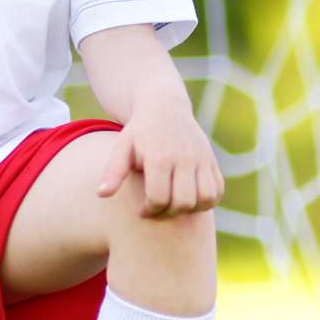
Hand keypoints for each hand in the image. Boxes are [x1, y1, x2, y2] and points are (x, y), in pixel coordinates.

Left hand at [96, 103, 223, 217]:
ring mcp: (201, 159)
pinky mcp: (211, 160)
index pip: (159, 198)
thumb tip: (101, 195)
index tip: (142, 210)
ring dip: (191, 210)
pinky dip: (207, 201)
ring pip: (205, 198)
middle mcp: (184, 158)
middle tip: (157, 210)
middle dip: (169, 213)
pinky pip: (217, 190)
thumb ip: (113, 172)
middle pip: (184, 202)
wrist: (164, 107)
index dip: (149, 211)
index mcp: (159, 157)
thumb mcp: (122, 148)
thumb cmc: (138, 132)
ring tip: (174, 206)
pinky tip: (190, 200)